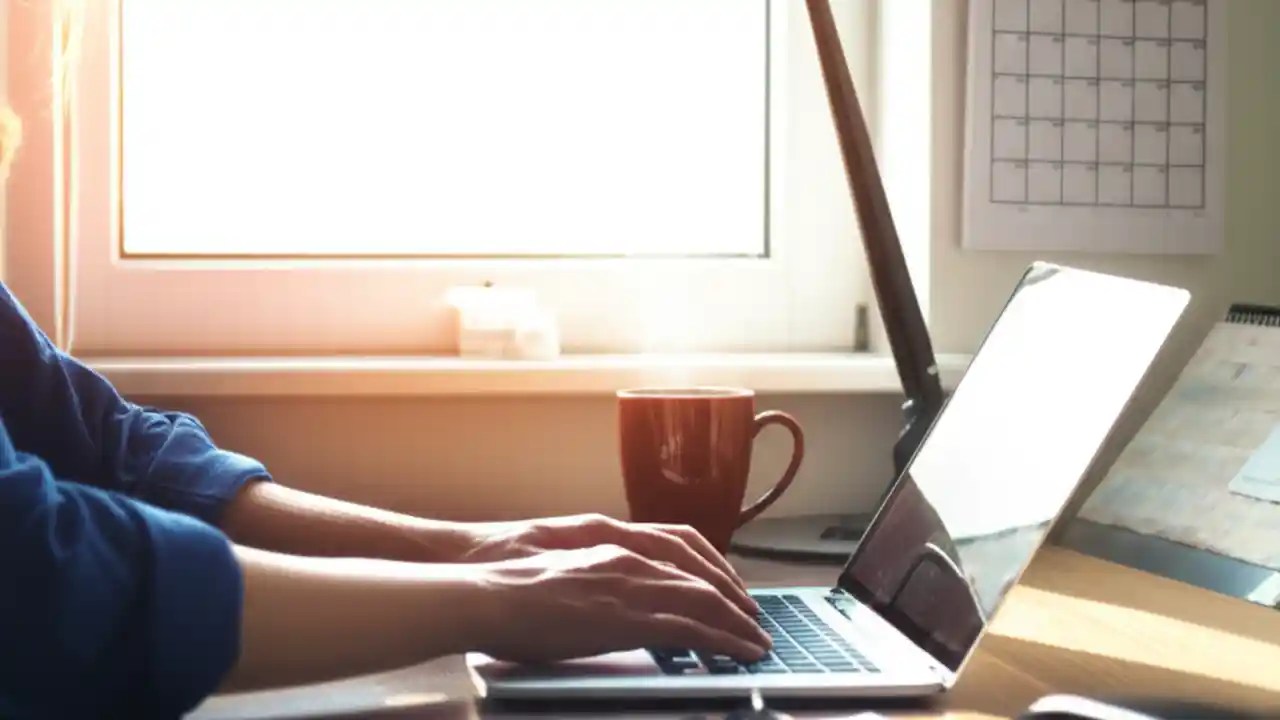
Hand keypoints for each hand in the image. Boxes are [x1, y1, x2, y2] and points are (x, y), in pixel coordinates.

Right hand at [456, 513, 755, 616]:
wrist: (486, 590)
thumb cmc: (508, 584)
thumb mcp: (560, 568)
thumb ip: (591, 576)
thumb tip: (601, 594)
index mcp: (613, 544)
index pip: (682, 550)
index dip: (712, 571)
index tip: (728, 589)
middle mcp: (631, 559)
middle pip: (702, 575)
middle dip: (734, 599)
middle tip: (754, 619)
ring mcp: (633, 586)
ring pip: (705, 599)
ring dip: (737, 621)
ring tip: (757, 640)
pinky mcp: (630, 618)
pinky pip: (692, 628)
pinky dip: (724, 639)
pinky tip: (738, 651)